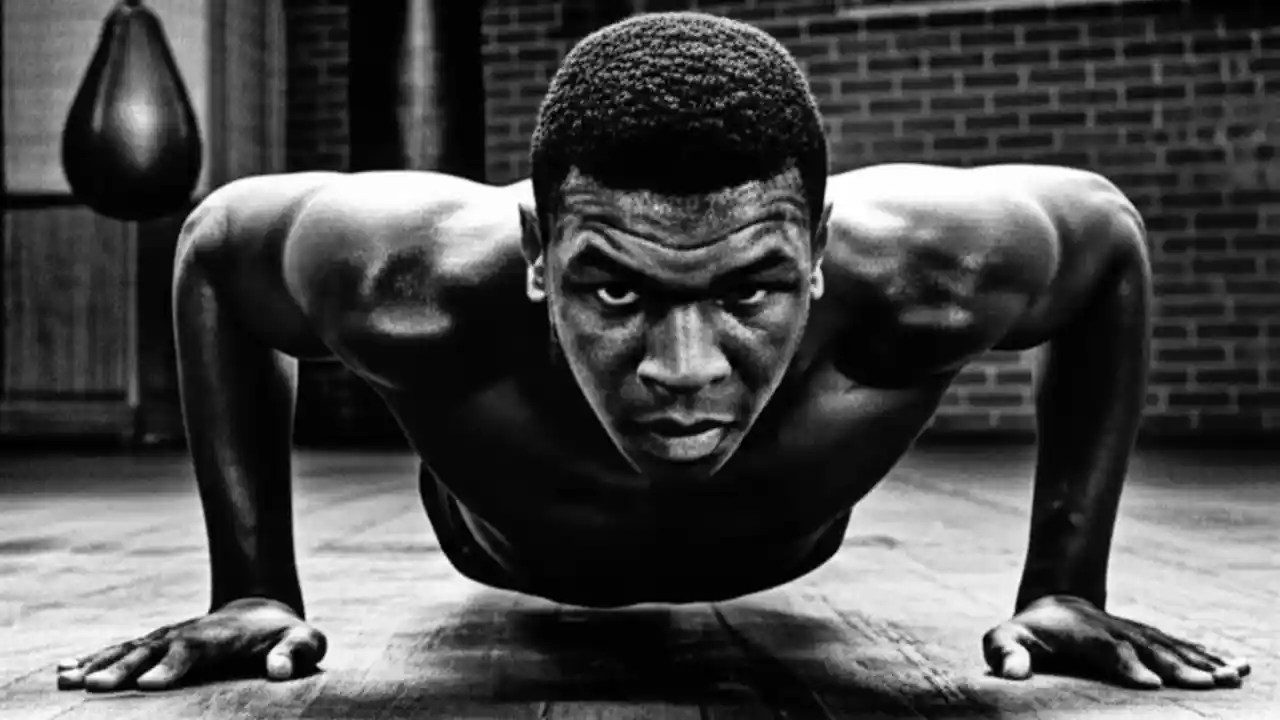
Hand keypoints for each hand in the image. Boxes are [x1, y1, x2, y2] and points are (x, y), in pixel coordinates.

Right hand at [56, 597, 326, 691]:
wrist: (264, 609)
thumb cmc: (287, 634)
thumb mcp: (305, 641)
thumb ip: (296, 653)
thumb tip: (282, 672)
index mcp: (220, 638)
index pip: (193, 651)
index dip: (173, 667)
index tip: (151, 685)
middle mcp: (186, 635)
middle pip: (152, 652)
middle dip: (124, 669)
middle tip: (96, 687)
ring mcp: (167, 638)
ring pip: (128, 650)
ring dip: (98, 664)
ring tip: (66, 681)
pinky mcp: (154, 646)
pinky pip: (120, 651)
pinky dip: (91, 659)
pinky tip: (63, 672)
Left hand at [983, 595, 1249, 688]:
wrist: (1050, 604)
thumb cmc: (1025, 632)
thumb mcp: (1003, 639)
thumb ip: (1004, 653)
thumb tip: (1010, 673)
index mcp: (1083, 634)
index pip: (1109, 650)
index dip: (1129, 665)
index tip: (1151, 684)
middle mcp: (1115, 631)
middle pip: (1150, 649)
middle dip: (1179, 666)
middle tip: (1209, 683)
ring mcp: (1135, 633)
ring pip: (1173, 647)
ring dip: (1204, 661)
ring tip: (1233, 675)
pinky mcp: (1149, 639)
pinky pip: (1182, 647)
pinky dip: (1209, 656)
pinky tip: (1236, 667)